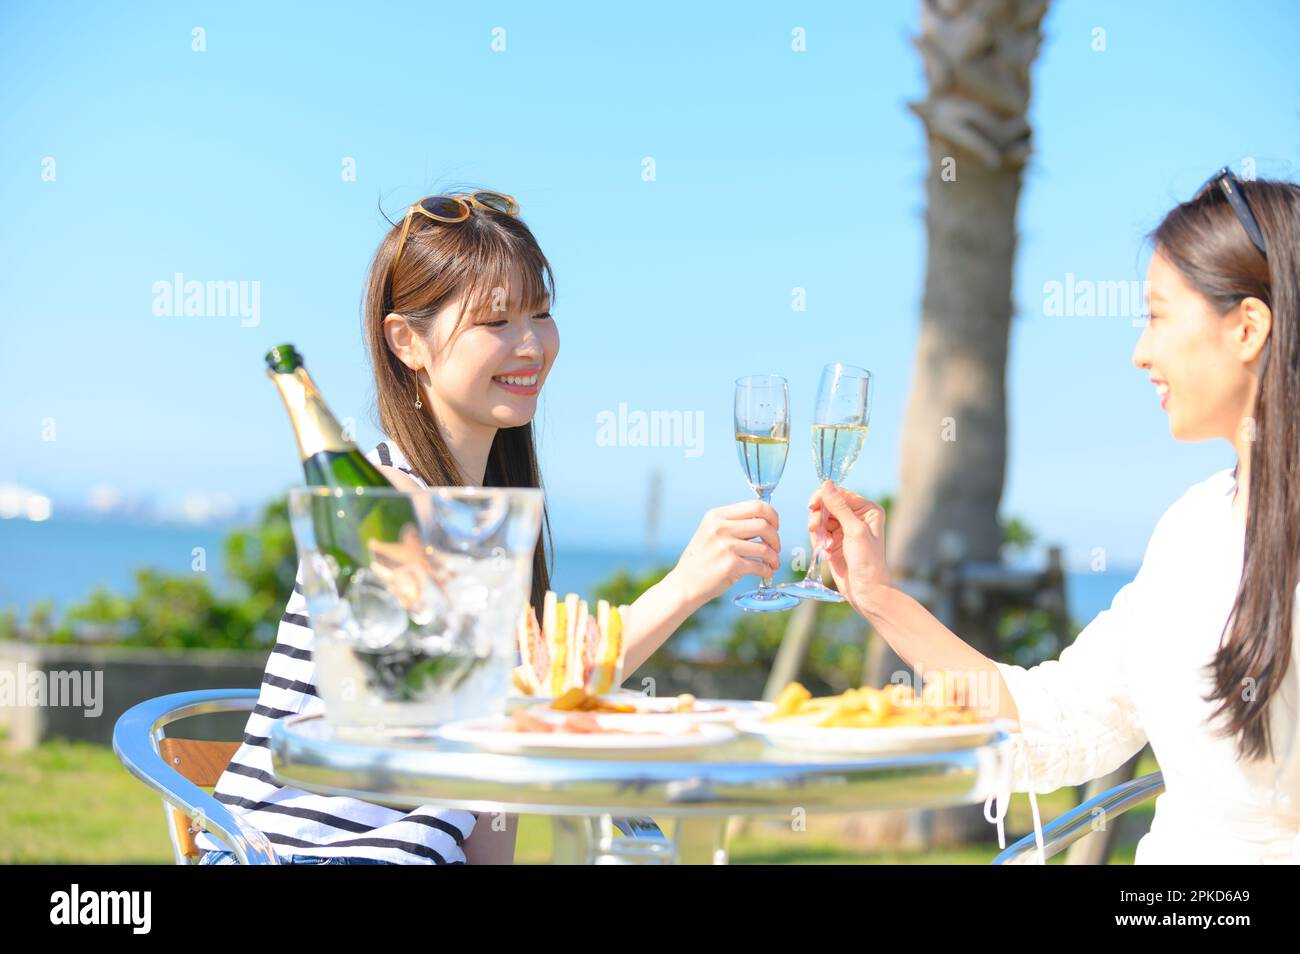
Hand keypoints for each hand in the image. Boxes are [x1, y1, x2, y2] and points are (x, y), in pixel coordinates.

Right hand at [667, 500, 781, 605]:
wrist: (684, 584)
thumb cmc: (701, 560)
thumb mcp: (710, 532)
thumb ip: (733, 524)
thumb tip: (765, 522)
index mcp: (716, 515)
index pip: (755, 505)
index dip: (772, 515)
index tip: (775, 526)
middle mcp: (720, 528)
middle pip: (764, 524)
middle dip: (775, 537)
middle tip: (775, 547)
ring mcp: (725, 546)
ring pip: (765, 547)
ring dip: (774, 557)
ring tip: (773, 563)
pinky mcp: (731, 565)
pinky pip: (760, 566)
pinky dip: (768, 570)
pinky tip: (766, 572)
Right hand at [807, 480, 891, 610]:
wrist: (866, 590)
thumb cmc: (868, 561)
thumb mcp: (854, 530)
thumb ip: (839, 507)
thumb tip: (826, 484)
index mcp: (867, 509)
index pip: (840, 494)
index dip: (824, 498)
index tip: (812, 505)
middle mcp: (856, 517)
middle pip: (827, 505)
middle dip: (819, 517)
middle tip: (814, 528)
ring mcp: (844, 530)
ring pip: (820, 520)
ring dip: (818, 531)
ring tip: (824, 544)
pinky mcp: (834, 542)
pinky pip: (818, 534)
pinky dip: (819, 541)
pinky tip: (826, 551)